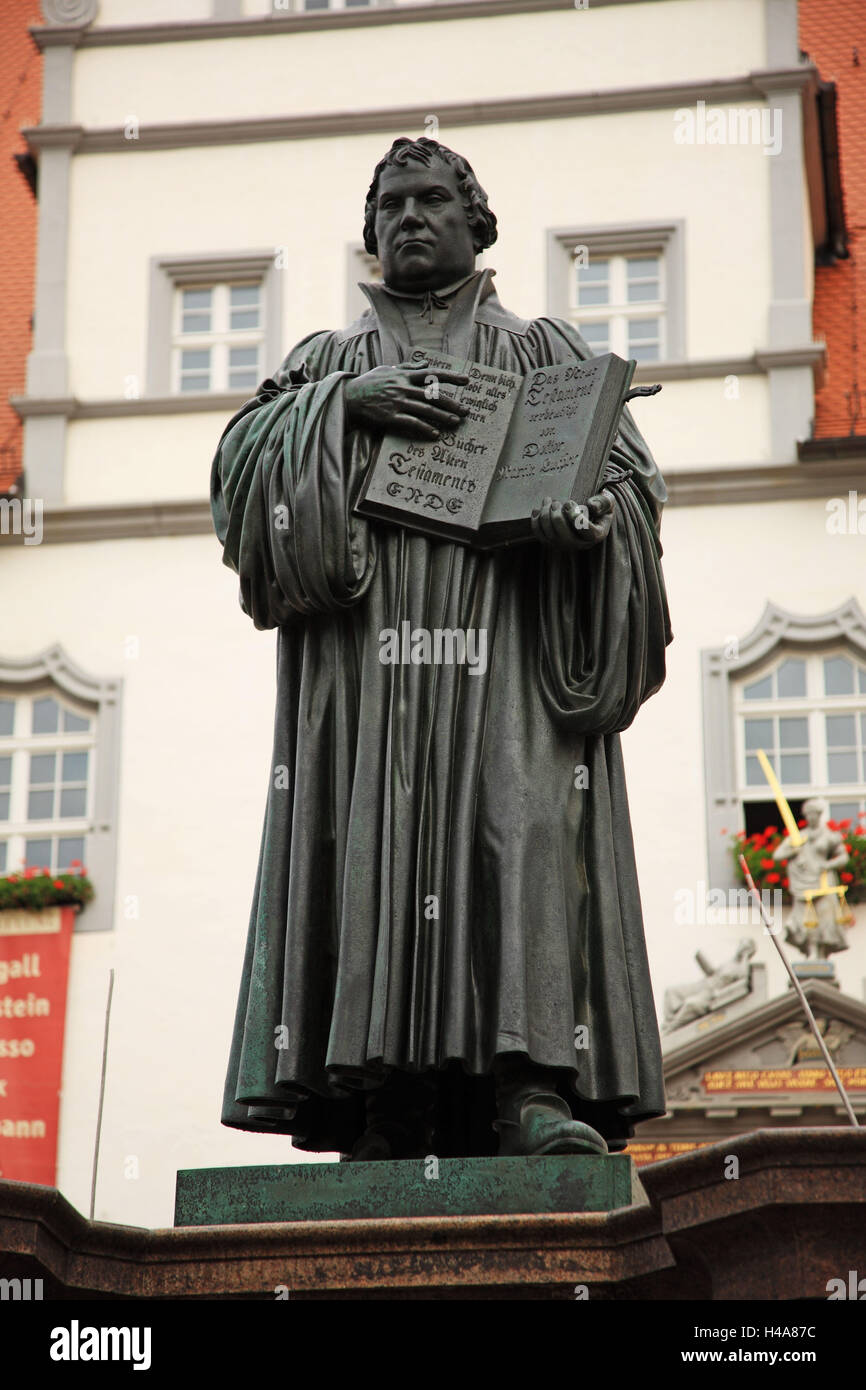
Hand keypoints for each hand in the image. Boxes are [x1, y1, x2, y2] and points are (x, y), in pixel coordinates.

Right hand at [344, 362, 469, 440]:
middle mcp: (402, 387)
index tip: (467, 380)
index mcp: (403, 376)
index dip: (451, 377)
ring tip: (456, 422)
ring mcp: (397, 402)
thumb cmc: (369, 383)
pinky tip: (435, 434)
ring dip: (442, 416)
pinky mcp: (390, 417)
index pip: (432, 374)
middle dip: (451, 402)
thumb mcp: (387, 370)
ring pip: (425, 409)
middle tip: (466, 410)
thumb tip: (425, 363)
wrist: (349, 398)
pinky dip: (424, 428)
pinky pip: (411, 423)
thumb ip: (407, 368)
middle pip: (432, 395)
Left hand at [531, 493, 613, 549]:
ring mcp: (564, 545)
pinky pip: (540, 534)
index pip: (585, 531)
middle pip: (562, 534)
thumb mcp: (608, 502)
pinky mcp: (552, 542)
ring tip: (547, 500)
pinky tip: (537, 510)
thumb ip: (604, 502)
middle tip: (555, 501)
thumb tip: (591, 506)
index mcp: (596, 535)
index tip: (569, 502)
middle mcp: (580, 544)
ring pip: (549, 533)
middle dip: (555, 515)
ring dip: (545, 514)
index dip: (575, 517)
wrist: (590, 514)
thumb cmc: (600, 507)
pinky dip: (536, 521)